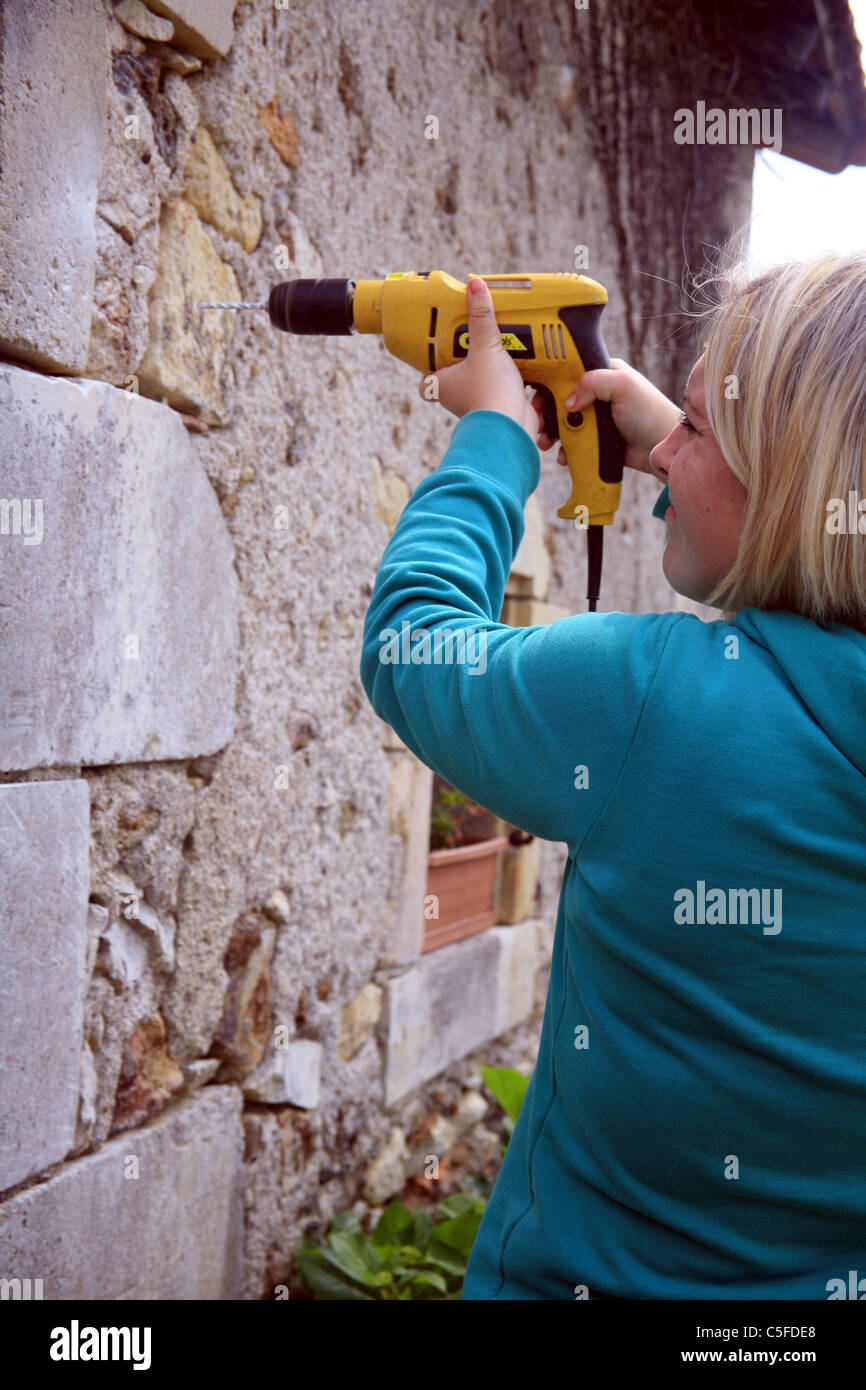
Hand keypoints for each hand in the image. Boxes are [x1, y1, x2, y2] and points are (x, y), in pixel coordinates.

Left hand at [418, 277, 539, 442]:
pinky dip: (516, 387)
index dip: (431, 366)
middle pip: (458, 378)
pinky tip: (524, 373)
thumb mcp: (485, 347)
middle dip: (469, 364)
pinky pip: (507, 395)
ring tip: (505, 354)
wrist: (511, 428)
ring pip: (484, 386)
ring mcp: (480, 405)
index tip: (440, 350)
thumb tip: (475, 287)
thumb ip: (481, 317)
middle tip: (478, 343)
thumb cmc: (488, 393)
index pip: (426, 379)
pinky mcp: (502, 411)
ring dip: (494, 374)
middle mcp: (458, 397)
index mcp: (443, 385)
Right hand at [531, 359, 680, 474]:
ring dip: (551, 435)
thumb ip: (593, 383)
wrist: (661, 446)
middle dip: (545, 414)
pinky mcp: (594, 441)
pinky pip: (572, 444)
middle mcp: (595, 395)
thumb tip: (567, 402)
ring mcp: (593, 419)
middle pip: (559, 401)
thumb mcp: (623, 386)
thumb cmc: (649, 411)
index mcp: (601, 374)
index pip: (566, 374)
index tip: (536, 396)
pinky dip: (565, 451)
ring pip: (563, 425)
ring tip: (546, 443)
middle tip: (538, 424)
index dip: (548, 384)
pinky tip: (564, 456)